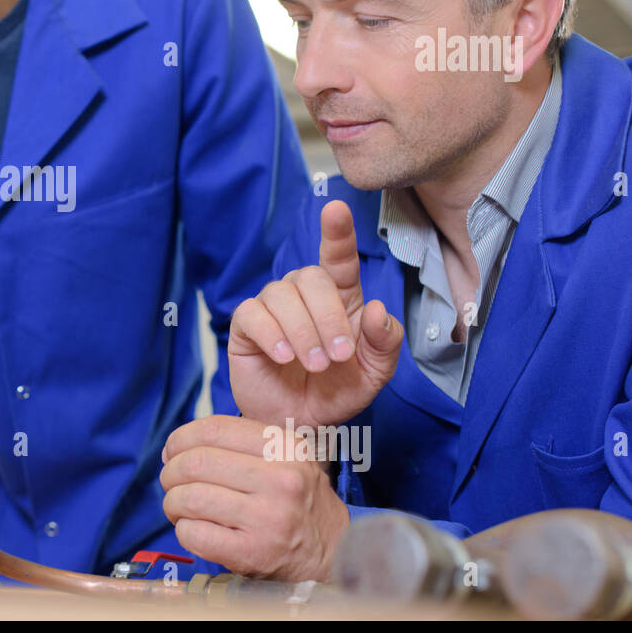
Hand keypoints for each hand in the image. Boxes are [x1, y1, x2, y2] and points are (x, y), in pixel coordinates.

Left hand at [160, 414, 349, 581]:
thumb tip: (174, 449)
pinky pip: (196, 535)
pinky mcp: (254, 554)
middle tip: (171, 483)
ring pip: (191, 499)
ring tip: (179, 508)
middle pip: (196, 463)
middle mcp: (281, 480)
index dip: (180, 438)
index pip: (214, 430)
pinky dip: (183, 531)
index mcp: (286, 448)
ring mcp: (268, 519)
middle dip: (171, 473)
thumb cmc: (299, 502)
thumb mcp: (287, 459)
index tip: (172, 451)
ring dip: (173, 503)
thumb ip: (239, 446)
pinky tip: (193, 529)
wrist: (335, 552)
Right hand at [229, 199, 403, 427]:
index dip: (337, 232)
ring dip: (302, 330)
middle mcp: (304, 295)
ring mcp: (272, 309)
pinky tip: (285, 356)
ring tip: (314, 364)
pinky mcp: (246, 327)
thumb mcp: (375, 373)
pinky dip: (272, 334)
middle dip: (327, 316)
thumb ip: (385, 343)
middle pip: (311, 277)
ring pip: (281, 295)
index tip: (335, 208)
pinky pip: (252, 314)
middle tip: (337, 356)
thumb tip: (379, 310)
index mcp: (340, 298)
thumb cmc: (337, 392)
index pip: (338, 257)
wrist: (301, 424)